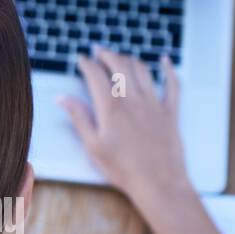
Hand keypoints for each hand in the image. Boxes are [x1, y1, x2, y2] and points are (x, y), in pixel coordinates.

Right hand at [58, 46, 188, 208]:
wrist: (158, 183)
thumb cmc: (123, 170)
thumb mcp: (92, 146)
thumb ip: (79, 118)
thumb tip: (62, 98)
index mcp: (111, 107)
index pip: (95, 75)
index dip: (86, 63)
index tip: (81, 59)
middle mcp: (132, 99)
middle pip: (119, 64)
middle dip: (106, 53)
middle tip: (98, 50)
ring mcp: (154, 103)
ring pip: (142, 69)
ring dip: (129, 58)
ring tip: (120, 56)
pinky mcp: (170, 111)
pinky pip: (172, 84)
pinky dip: (169, 69)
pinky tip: (165, 60)